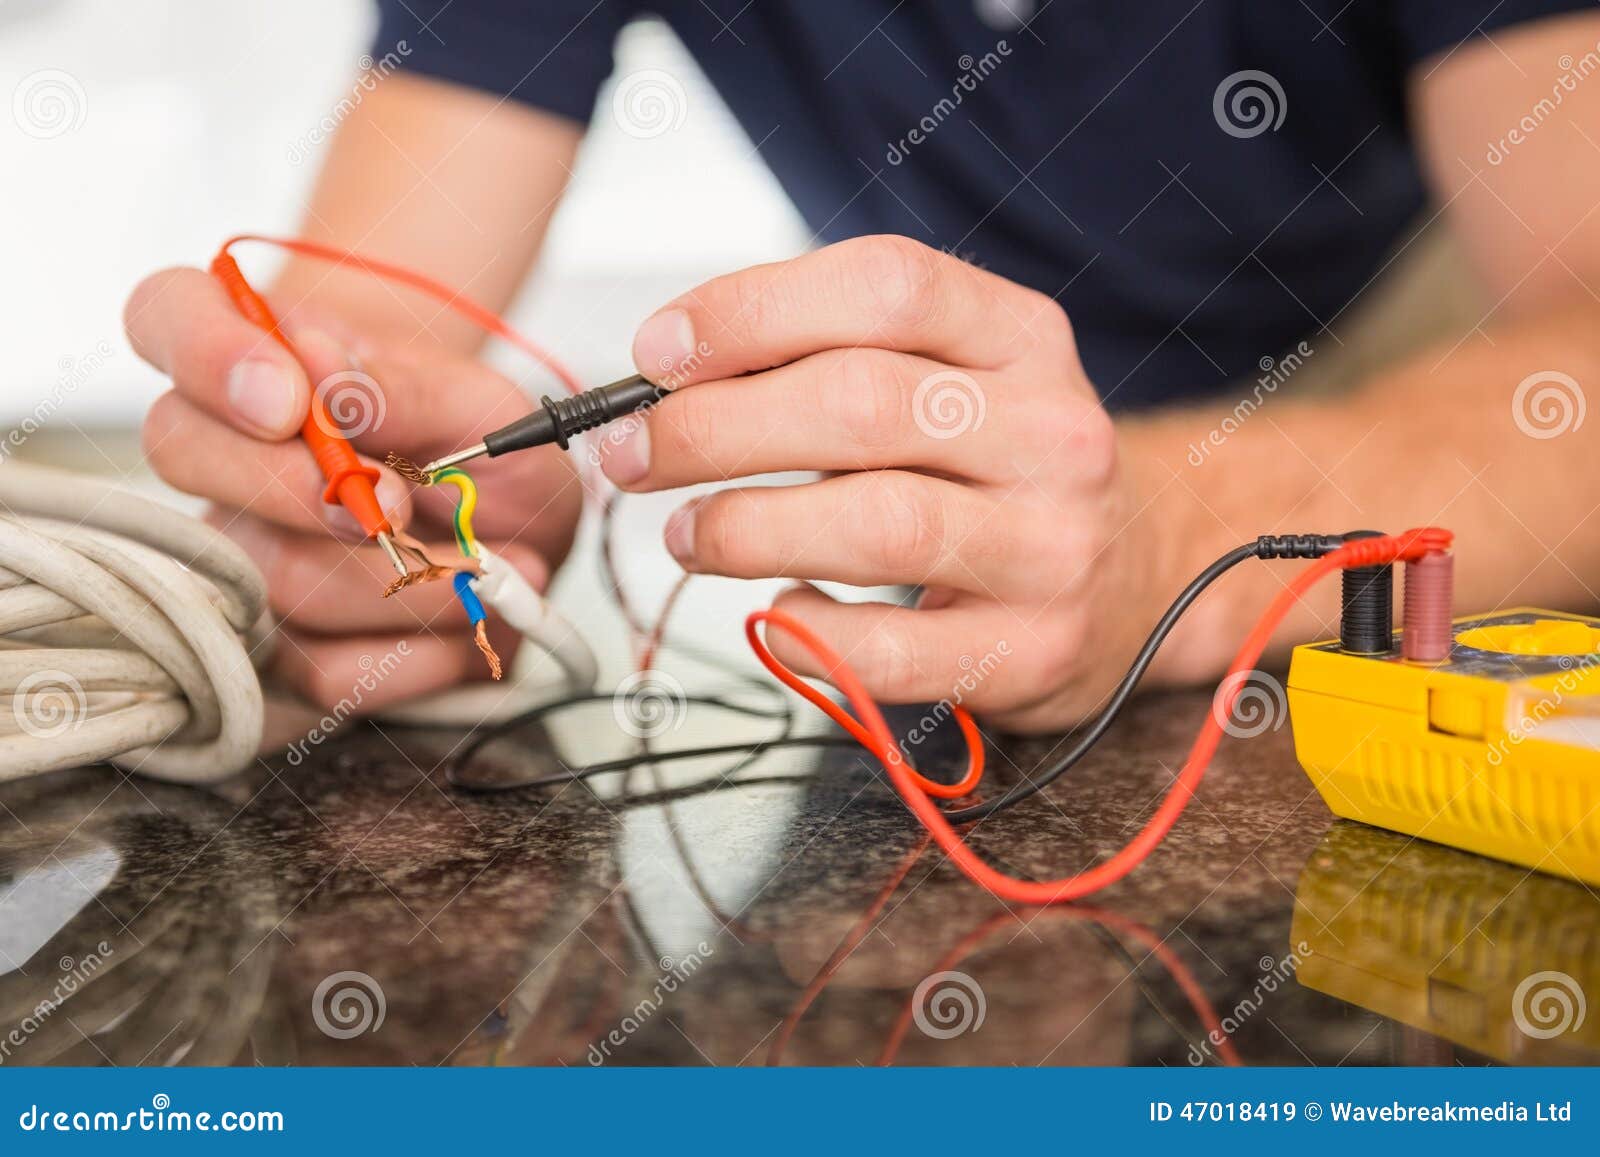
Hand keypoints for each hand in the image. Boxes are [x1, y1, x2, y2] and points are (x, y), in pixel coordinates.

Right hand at [126, 267, 581, 710]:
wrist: (521, 543)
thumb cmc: (486, 455)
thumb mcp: (481, 406)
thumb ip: (406, 389)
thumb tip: (327, 375)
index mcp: (269, 361)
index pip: (167, 311)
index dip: (207, 352)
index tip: (291, 401)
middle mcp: (231, 455)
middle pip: (180, 446)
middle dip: (293, 488)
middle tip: (401, 506)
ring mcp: (246, 556)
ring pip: (271, 576)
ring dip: (401, 582)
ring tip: (487, 567)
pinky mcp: (283, 653)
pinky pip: (316, 673)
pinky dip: (412, 655)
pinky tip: (464, 624)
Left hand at [599, 234, 1185, 731]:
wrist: (1137, 579)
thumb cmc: (1003, 471)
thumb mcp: (954, 376)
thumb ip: (835, 356)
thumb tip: (672, 374)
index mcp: (1024, 337)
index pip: (886, 286)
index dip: (752, 310)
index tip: (658, 350)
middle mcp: (1052, 434)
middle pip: (859, 403)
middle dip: (713, 427)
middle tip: (634, 452)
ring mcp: (1051, 548)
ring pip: (874, 525)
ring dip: (744, 527)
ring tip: (687, 535)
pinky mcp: (1031, 650)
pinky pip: (889, 649)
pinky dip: (805, 632)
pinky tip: (774, 610)